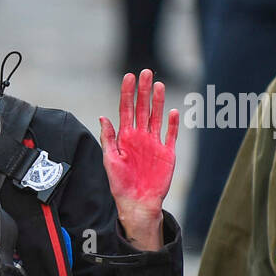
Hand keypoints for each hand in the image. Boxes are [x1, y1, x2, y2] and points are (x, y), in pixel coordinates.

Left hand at [98, 69, 178, 248]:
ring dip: (158, 101)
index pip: (126, 110)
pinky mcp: (167, 153)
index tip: (128, 76)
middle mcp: (140, 137)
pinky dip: (172, 124)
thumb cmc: (120, 184)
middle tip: (145, 72)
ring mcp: (154, 143)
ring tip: (158, 84)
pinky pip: (171, 135)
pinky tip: (172, 111)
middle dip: (143, 90)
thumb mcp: (110, 160)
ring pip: (157, 117)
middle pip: (143, 108)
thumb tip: (103, 117)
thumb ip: (108, 138)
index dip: (127, 93)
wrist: (138, 203)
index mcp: (125, 137)